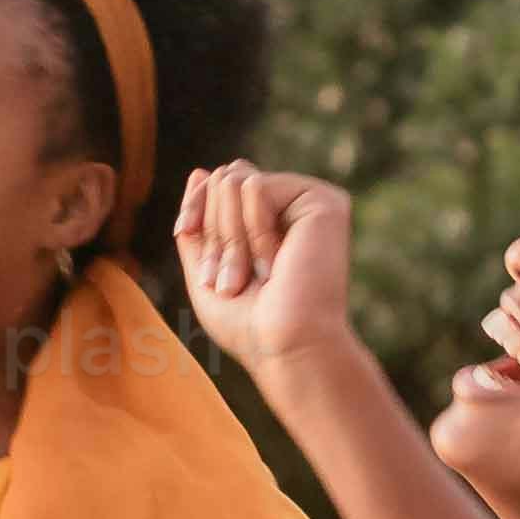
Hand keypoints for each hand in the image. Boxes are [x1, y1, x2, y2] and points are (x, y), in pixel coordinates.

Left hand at [175, 161, 361, 385]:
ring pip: (235, 178)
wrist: (284, 348)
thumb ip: (200, 223)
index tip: (196, 257)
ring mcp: (310, 200)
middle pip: (224, 177)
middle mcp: (292, 205)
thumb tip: (200, 171)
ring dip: (230, 238)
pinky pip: (256, 186)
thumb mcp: (205, 271)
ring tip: (249, 277)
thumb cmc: (248, 325)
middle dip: (214, 233)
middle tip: (231, 282)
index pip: (218, 184)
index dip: (195, 212)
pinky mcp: (324, 201)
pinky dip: (252, 231)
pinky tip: (277, 263)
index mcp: (270, 219)